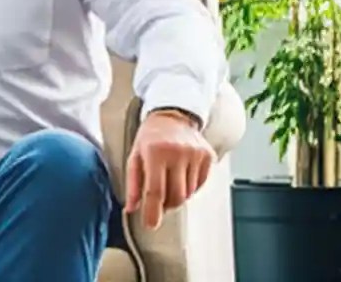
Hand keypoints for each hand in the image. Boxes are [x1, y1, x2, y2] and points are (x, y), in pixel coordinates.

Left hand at [124, 109, 214, 229]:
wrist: (172, 115)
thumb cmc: (150, 137)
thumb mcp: (134, 156)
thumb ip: (133, 183)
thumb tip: (131, 208)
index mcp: (155, 152)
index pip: (155, 190)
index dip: (153, 211)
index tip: (150, 224)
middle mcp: (178, 153)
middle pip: (175, 196)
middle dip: (166, 204)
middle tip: (158, 199)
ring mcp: (196, 155)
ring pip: (189, 192)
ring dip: (178, 194)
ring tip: (169, 178)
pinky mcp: (208, 156)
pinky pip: (200, 185)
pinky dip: (190, 186)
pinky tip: (181, 172)